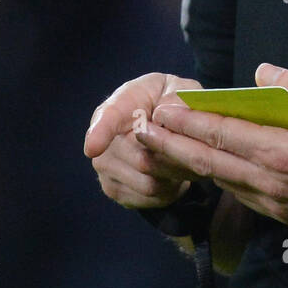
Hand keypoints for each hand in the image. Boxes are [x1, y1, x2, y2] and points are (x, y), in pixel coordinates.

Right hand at [84, 72, 201, 209]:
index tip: (93, 147)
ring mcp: (106, 168)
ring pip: (149, 183)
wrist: (163, 122)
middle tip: (193, 150)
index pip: (108, 118)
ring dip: (175, 176)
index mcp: (120, 104)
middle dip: (174, 160)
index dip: (100, 133)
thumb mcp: (180, 88)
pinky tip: (174, 173)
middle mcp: (103, 138)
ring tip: (185, 160)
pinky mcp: (116, 190)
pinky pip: (151, 198)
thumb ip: (179, 95)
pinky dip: (170, 190)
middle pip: (141, 160)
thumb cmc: (169, 100)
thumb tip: (172, 113)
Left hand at [139, 62, 287, 241]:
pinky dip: (216, 176)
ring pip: (220, 180)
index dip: (186, 121)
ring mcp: (275, 203)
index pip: (221, 134)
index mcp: (283, 154)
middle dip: (171, 144)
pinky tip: (207, 165)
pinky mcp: (283, 214)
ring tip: (163, 145)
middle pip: (208, 161)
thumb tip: (262, 73)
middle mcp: (271, 183)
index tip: (160, 108)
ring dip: (188, 161)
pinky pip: (239, 193)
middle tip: (140, 129)